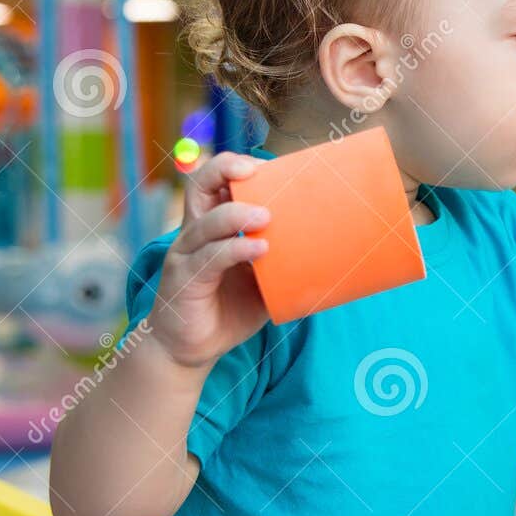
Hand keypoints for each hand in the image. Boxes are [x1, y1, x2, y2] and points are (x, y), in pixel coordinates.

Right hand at [150, 151, 271, 369]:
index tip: (267, 166)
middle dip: (225, 170)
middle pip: (199, 186)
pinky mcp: (185, 281)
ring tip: (267, 217)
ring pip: (205, 223)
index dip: (234, 166)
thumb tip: (329, 251)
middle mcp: (193, 234)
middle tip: (256, 172)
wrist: (191, 350)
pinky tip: (260, 250)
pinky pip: (209, 259)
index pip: (213, 182)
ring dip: (236, 214)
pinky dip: (235, 250)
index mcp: (209, 227)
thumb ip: (281, 262)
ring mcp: (186, 256)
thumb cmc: (227, 309)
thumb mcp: (259, 280)